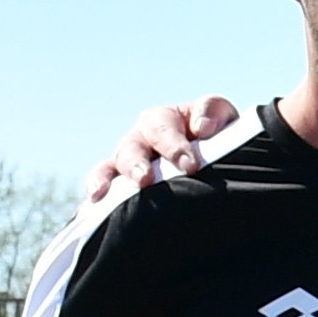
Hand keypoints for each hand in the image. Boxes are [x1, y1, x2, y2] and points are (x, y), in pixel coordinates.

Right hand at [85, 95, 239, 200]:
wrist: (219, 163)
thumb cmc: (220, 137)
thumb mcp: (223, 118)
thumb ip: (213, 112)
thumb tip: (202, 127)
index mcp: (164, 120)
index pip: (164, 128)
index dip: (174, 145)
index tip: (190, 165)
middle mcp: (140, 139)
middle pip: (131, 148)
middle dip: (137, 164)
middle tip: (145, 180)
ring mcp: (126, 163)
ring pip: (110, 167)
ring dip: (107, 179)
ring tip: (104, 194)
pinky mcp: (119, 185)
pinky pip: (101, 188)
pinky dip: (95, 193)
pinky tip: (93, 204)